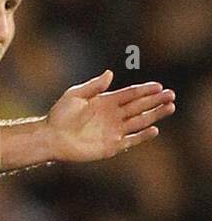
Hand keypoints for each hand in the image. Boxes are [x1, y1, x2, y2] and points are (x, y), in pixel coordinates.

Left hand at [46, 71, 174, 162]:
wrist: (50, 137)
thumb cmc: (59, 115)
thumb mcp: (75, 95)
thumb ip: (94, 86)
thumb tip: (110, 73)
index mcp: (106, 101)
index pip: (131, 94)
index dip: (145, 90)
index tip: (159, 86)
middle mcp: (113, 116)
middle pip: (139, 107)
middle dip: (155, 101)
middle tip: (171, 95)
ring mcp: (113, 131)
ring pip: (139, 122)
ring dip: (154, 116)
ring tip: (170, 108)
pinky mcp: (110, 147)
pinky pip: (130, 141)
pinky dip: (142, 136)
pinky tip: (154, 130)